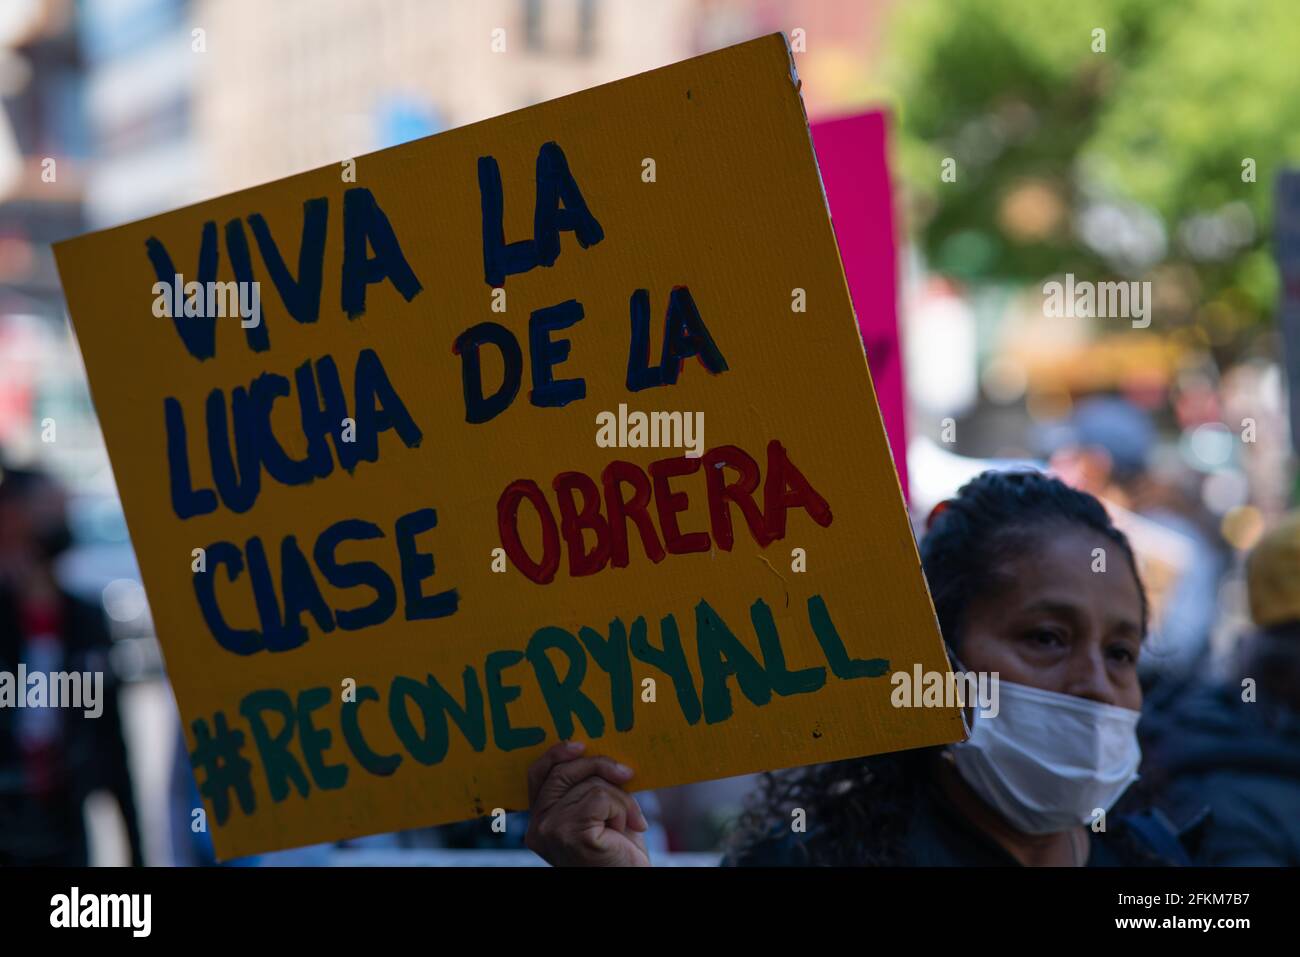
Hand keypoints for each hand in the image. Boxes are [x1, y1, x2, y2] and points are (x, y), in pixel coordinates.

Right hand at [524, 741, 650, 866]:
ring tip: (628, 823)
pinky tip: (625, 829)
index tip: (580, 745)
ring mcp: (551, 830)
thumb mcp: (599, 810)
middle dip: (601, 766)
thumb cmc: (617, 849)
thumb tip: (597, 751)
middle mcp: (538, 826)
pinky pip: (601, 797)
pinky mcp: (571, 834)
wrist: (629, 881)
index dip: (557, 754)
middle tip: (627, 774)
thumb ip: (588, 785)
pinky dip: (622, 808)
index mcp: (539, 819)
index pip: (538, 774)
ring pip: (590, 784)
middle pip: (565, 771)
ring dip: (620, 799)